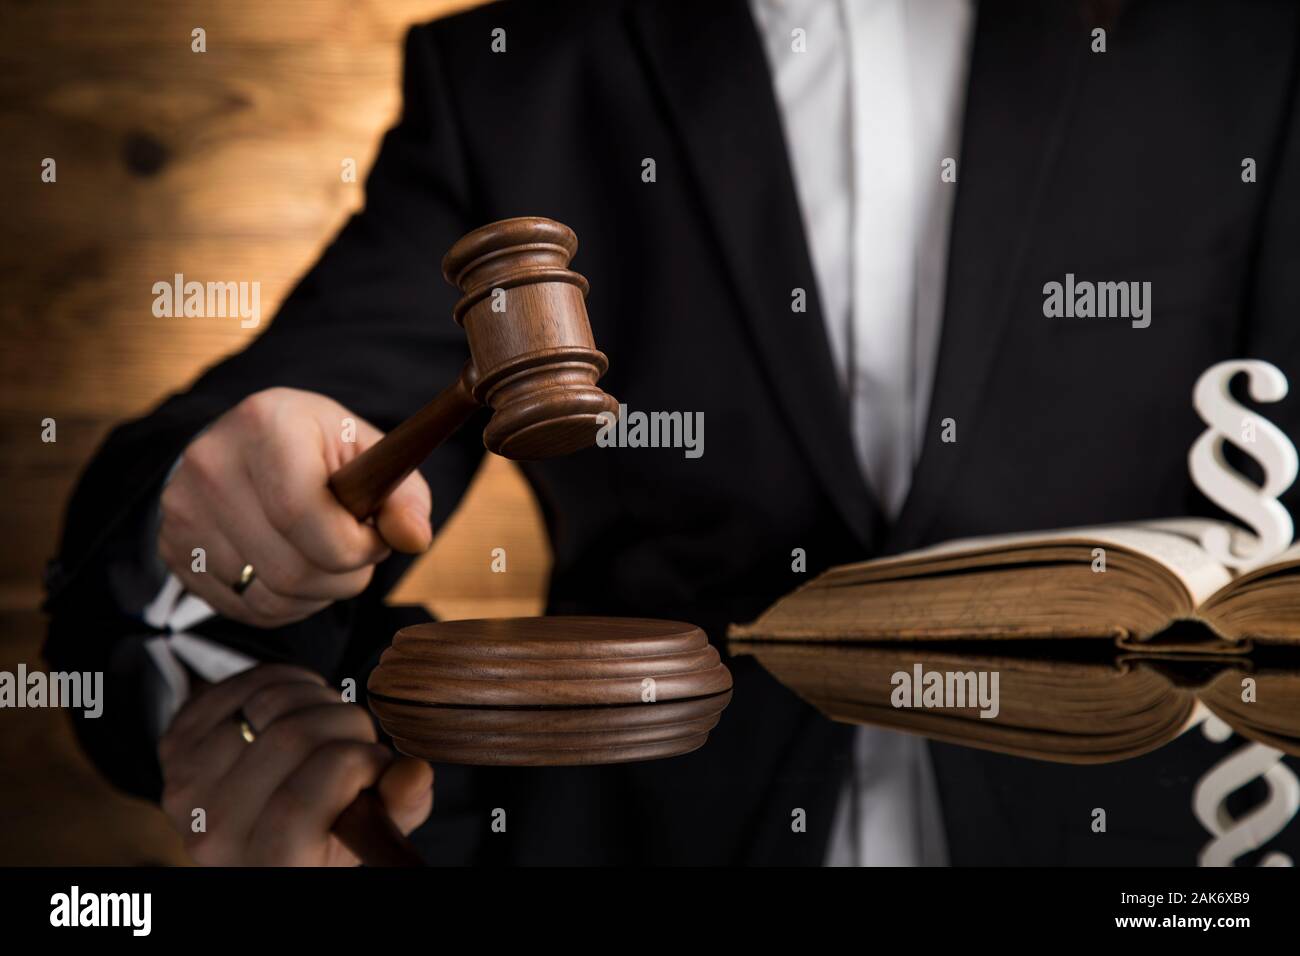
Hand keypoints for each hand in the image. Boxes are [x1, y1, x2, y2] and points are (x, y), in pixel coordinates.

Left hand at [158, 664, 433, 865]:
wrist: (253, 818)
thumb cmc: (320, 823)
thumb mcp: (366, 828)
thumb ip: (400, 807)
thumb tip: (413, 773)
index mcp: (266, 868)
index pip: (296, 808)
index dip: (351, 766)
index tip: (373, 762)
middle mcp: (213, 836)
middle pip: (289, 740)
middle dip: (346, 722)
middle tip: (356, 738)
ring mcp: (185, 787)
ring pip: (269, 702)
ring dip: (318, 696)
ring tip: (327, 722)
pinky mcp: (176, 742)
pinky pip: (246, 681)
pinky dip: (287, 680)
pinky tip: (296, 707)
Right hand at [159, 387, 431, 627]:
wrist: (253, 445)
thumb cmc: (323, 451)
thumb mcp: (374, 456)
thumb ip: (405, 498)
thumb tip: (413, 538)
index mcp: (267, 424)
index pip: (303, 515)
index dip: (354, 546)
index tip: (375, 538)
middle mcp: (212, 462)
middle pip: (290, 569)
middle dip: (342, 576)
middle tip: (354, 551)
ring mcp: (182, 508)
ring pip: (269, 598)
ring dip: (316, 594)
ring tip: (325, 556)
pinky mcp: (172, 548)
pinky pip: (243, 609)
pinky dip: (283, 604)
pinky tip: (293, 567)